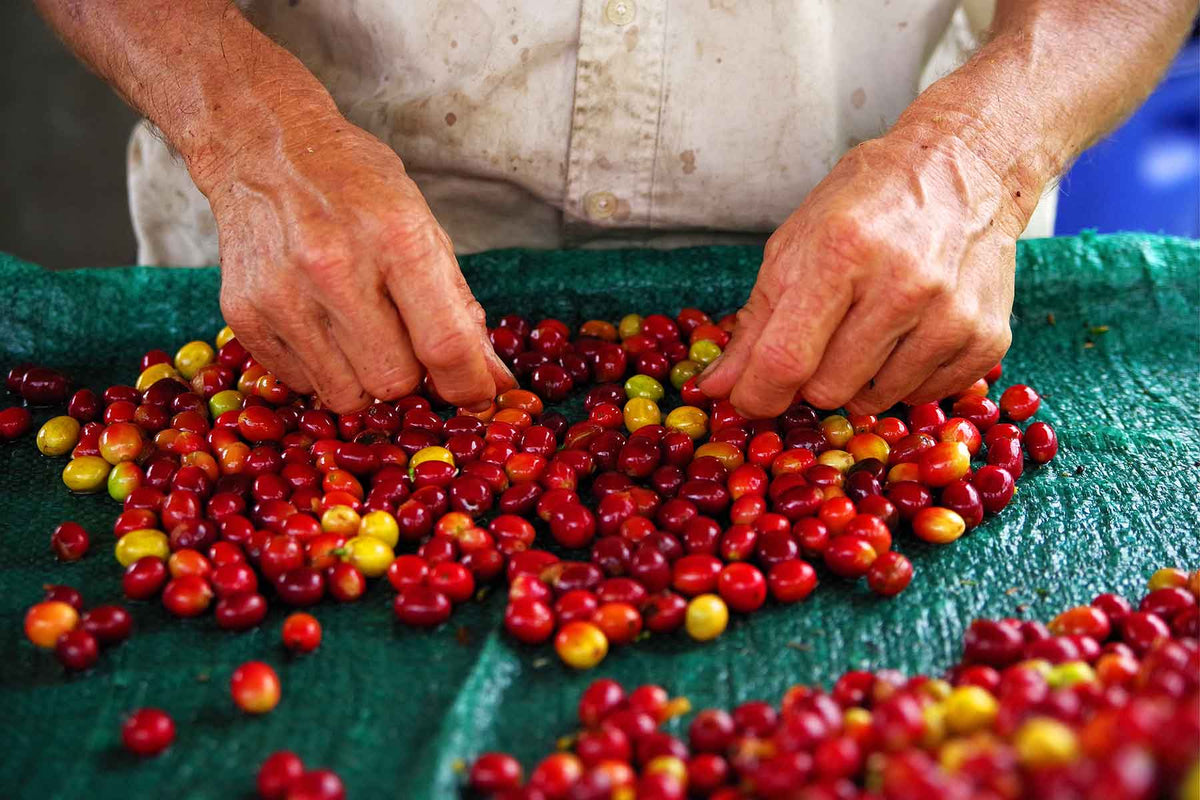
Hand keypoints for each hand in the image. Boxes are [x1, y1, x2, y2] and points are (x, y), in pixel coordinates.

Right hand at [200, 114, 514, 412]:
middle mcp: (334, 267)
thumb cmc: (355, 186)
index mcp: (395, 237)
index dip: (469, 384)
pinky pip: (302, 384)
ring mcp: (283, 294)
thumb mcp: (422, 227)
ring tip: (360, 332)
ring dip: (365, 378)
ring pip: (347, 395)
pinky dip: (323, 370)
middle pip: (394, 381)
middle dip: (411, 375)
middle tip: (405, 342)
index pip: (444, 344)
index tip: (478, 395)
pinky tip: (321, 325)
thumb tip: (494, 382)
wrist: (264, 148)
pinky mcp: (245, 314)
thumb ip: (460, 309)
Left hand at [698, 128, 1022, 417]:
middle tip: (822, 340)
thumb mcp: (795, 246)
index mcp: (841, 252)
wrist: (963, 170)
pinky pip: (922, 397)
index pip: (785, 359)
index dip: (756, 394)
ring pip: (874, 400)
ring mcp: (951, 314)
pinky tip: (908, 333)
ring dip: (858, 380)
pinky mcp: (986, 338)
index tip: (748, 399)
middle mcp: (903, 285)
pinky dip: (904, 378)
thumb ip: (754, 323)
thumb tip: (717, 389)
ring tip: (869, 328)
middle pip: (827, 390)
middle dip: (811, 377)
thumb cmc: (867, 204)